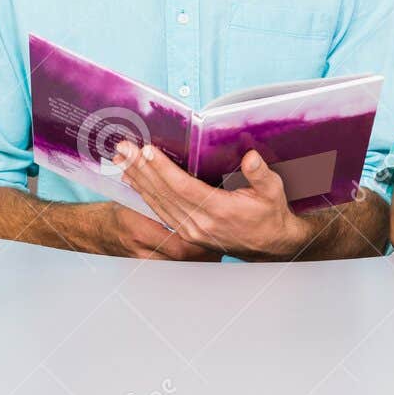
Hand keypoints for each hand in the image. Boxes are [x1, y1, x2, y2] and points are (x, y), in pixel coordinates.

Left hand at [115, 144, 309, 259]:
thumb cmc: (270, 215)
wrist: (269, 245)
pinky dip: (145, 193)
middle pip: (163, 193)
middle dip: (140, 169)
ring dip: (137, 179)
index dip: (163, 169)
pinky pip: (160, 210)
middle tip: (122, 149)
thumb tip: (250, 157)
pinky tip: (133, 180)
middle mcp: (200, 223)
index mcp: (219, 211)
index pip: (183, 187)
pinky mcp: (187, 231)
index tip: (146, 151)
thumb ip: (260, 174)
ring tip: (120, 160)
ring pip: (157, 202)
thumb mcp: (273, 191)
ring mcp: (191, 229)